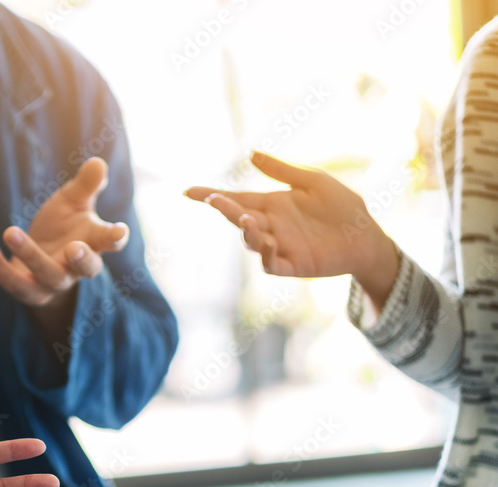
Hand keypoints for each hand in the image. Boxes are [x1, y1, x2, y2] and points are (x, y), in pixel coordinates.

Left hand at [0, 157, 128, 310]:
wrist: (37, 259)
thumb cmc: (63, 227)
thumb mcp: (73, 202)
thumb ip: (86, 185)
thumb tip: (98, 163)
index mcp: (93, 243)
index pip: (109, 242)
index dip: (115, 238)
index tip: (120, 233)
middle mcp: (76, 267)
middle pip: (86, 269)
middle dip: (81, 260)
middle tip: (74, 248)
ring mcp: (52, 282)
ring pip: (47, 275)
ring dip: (29, 255)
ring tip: (10, 231)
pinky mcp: (27, 290)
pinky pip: (11, 281)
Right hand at [185, 152, 398, 306]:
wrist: (366, 234)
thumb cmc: (341, 206)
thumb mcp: (312, 180)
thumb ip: (282, 171)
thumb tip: (251, 154)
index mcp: (271, 204)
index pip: (235, 199)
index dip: (210, 196)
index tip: (188, 192)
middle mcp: (269, 225)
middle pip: (237, 218)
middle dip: (224, 209)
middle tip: (214, 200)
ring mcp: (278, 246)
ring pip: (250, 241)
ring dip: (245, 230)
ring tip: (247, 219)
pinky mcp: (291, 264)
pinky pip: (270, 263)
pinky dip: (264, 253)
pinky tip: (267, 240)